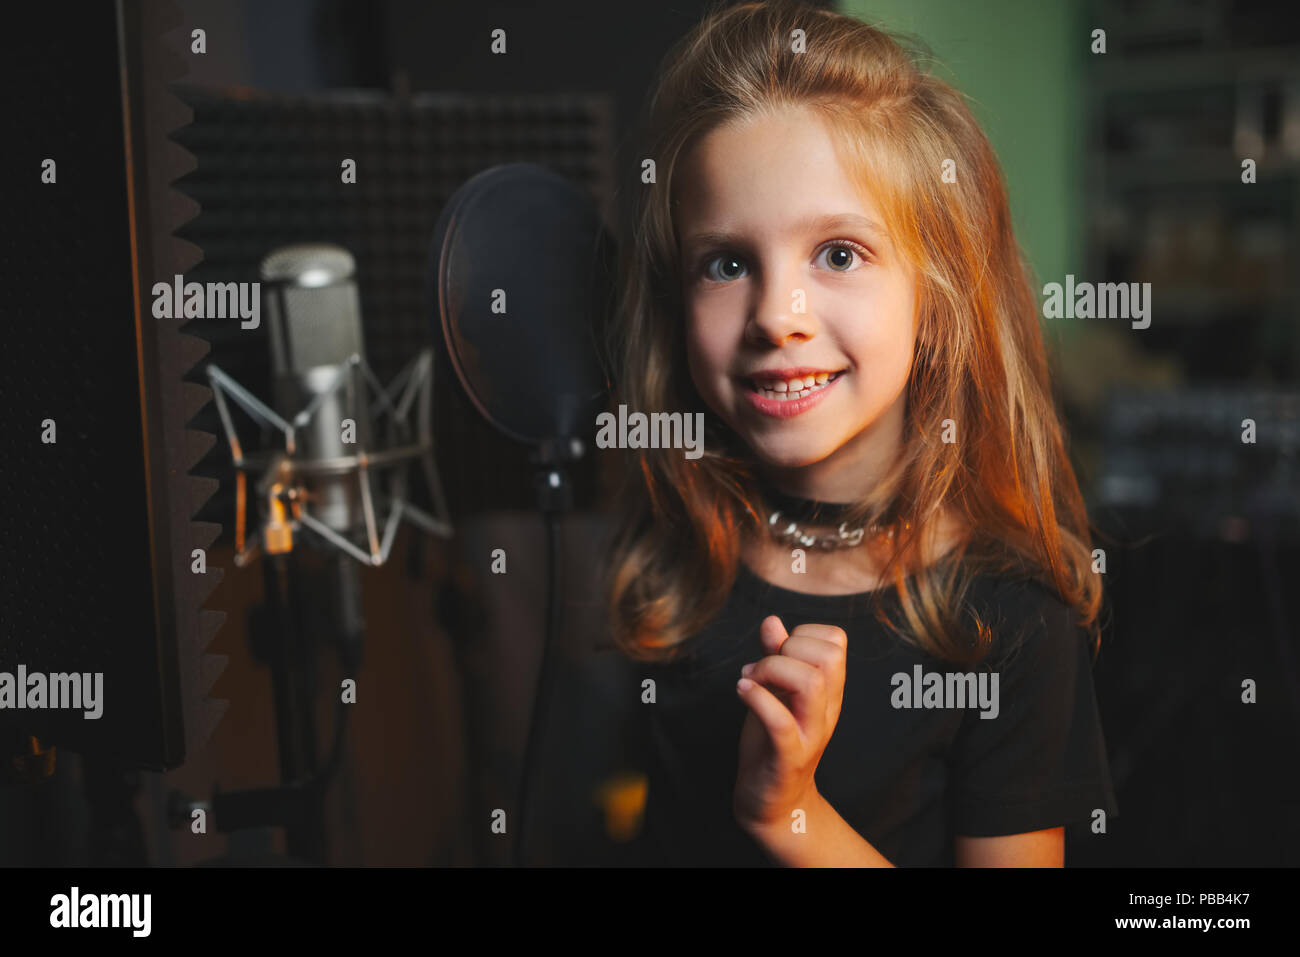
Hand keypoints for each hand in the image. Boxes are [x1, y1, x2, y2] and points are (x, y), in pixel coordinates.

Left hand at [733, 615, 847, 834]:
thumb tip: (773, 621)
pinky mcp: (788, 758)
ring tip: (749, 681)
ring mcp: (810, 734)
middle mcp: (826, 710)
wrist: (773, 802)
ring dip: (771, 671)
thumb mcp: (774, 692)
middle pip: (828, 656)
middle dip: (787, 649)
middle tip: (760, 669)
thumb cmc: (772, 742)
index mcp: (828, 691)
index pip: (836, 641)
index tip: (777, 652)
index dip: (804, 633)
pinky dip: (757, 699)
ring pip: (810, 683)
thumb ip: (776, 657)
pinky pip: (781, 722)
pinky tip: (741, 692)